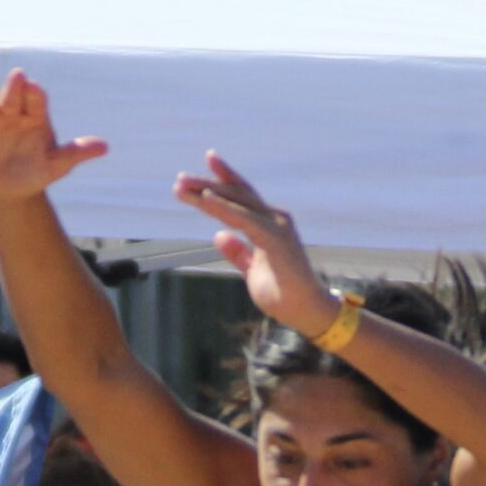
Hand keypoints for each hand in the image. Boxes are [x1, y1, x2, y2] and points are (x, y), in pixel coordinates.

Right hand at [0, 71, 106, 202]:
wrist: (10, 190)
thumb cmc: (36, 172)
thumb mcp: (57, 165)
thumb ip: (77, 152)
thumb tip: (105, 147)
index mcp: (33, 116)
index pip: (35, 100)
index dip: (35, 95)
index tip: (35, 90)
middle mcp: (10, 113)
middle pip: (12, 96)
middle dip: (14, 88)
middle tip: (18, 77)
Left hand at [172, 154, 331, 336]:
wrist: (306, 310)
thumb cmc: (283, 294)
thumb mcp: (252, 271)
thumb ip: (238, 253)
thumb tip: (219, 236)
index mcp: (267, 225)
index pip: (241, 198)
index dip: (221, 182)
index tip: (197, 175)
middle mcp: (273, 218)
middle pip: (235, 193)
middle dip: (206, 184)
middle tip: (180, 178)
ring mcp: (276, 224)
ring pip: (237, 200)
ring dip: (208, 191)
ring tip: (182, 184)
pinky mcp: (275, 236)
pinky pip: (243, 218)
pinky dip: (224, 208)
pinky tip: (205, 198)